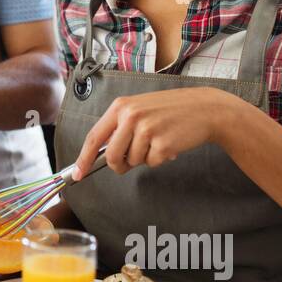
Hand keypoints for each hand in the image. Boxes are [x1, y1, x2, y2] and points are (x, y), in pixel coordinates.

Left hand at [73, 87, 237, 176]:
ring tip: (158, 141)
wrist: (204, 108)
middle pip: (111, 156)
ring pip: (132, 161)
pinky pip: (152, 163)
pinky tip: (169, 144)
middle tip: (131, 161)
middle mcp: (131, 116)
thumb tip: (100, 153)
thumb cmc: (170, 110)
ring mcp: (147, 130)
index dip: (83, 158)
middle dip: (119, 165)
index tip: (77, 174)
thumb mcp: (140, 109)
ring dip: (144, 158)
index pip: (94, 136)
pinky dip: (159, 159)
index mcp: (121, 107)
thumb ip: (120, 127)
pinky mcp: (163, 144)